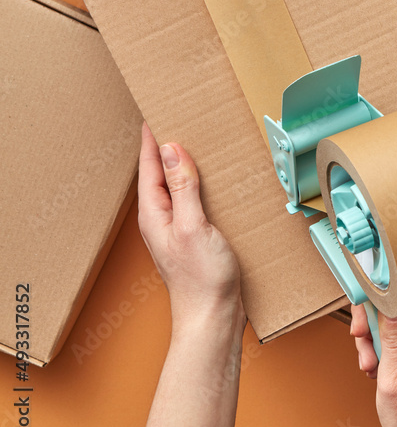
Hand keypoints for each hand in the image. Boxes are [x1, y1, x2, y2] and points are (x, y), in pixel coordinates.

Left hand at [137, 123, 243, 334]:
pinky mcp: (195, 234)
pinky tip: (217, 178)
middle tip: (179, 114)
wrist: (214, 319)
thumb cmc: (201, 280)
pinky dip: (201, 182)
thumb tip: (171, 149)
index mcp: (154, 212)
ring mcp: (177, 226)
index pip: (149, 163)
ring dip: (186, 162)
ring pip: (178, 184)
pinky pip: (193, 199)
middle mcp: (161, 217)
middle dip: (167, 143)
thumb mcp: (192, 226)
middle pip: (160, 171)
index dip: (152, 135)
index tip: (156, 107)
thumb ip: (182, 187)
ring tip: (198, 138)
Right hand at [351, 301, 396, 426]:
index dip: (376, 296)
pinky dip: (394, 342)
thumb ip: (391, 333)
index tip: (361, 322)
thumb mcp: (393, 379)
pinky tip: (386, 366)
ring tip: (374, 366)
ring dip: (381, 336)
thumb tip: (386, 293)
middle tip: (364, 348)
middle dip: (374, 320)